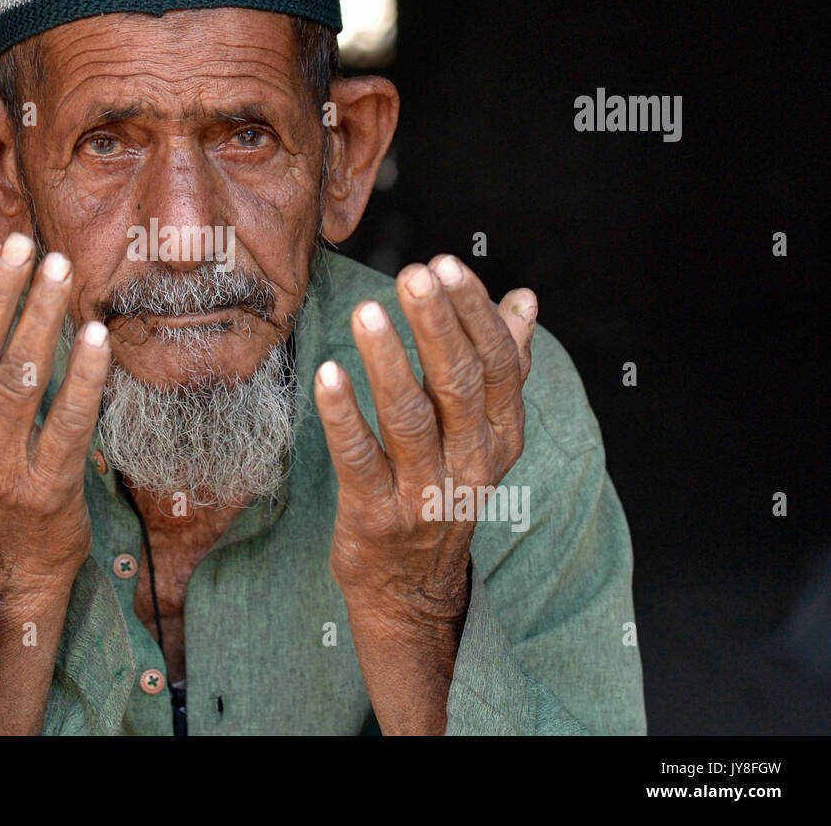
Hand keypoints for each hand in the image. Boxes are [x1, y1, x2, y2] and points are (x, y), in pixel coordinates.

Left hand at [314, 254, 536, 626]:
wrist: (410, 589)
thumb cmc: (442, 490)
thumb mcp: (483, 436)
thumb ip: (503, 368)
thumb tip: (525, 300)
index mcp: (500, 438)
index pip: (499, 366)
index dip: (474, 314)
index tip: (446, 266)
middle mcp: (471, 465)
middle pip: (460, 386)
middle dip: (437, 326)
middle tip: (414, 275)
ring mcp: (423, 493)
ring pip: (411, 418)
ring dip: (389, 361)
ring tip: (368, 311)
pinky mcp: (376, 514)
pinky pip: (357, 458)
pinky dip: (343, 415)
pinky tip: (329, 373)